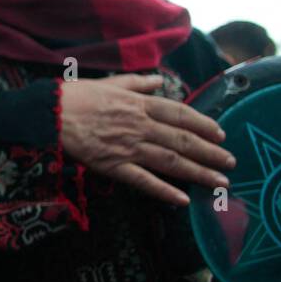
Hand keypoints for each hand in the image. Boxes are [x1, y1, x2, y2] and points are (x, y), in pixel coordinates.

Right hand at [59, 73, 234, 206]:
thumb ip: (137, 83)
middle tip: (230, 163)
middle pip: (183, 140)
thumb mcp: (110, 82)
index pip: (181, 114)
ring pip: (171, 162)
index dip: (203, 124)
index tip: (220, 134)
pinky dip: (164, 191)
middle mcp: (140, 126)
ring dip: (199, 173)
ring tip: (220, 183)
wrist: (49, 114)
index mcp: (140, 104)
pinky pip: (143, 181)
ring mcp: (128, 147)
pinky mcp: (113, 166)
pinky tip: (182, 200)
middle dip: (210, 153)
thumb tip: (159, 80)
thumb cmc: (76, 96)